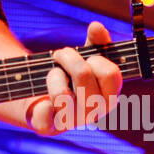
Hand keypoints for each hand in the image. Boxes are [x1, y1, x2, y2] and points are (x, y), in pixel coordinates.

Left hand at [27, 21, 121, 135]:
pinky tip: (43, 99)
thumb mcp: (85, 57)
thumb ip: (96, 42)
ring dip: (53, 74)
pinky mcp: (49, 127)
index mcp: (108, 97)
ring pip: (62, 94)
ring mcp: (72, 122)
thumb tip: (97, 26)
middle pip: (84, 75)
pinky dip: (42, 103)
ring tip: (52, 73)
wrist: (42, 99)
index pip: (111, 74)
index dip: (96, 58)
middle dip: (69, 57)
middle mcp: (94, 113)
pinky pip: (45, 115)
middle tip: (60, 53)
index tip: (86, 54)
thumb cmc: (70, 76)